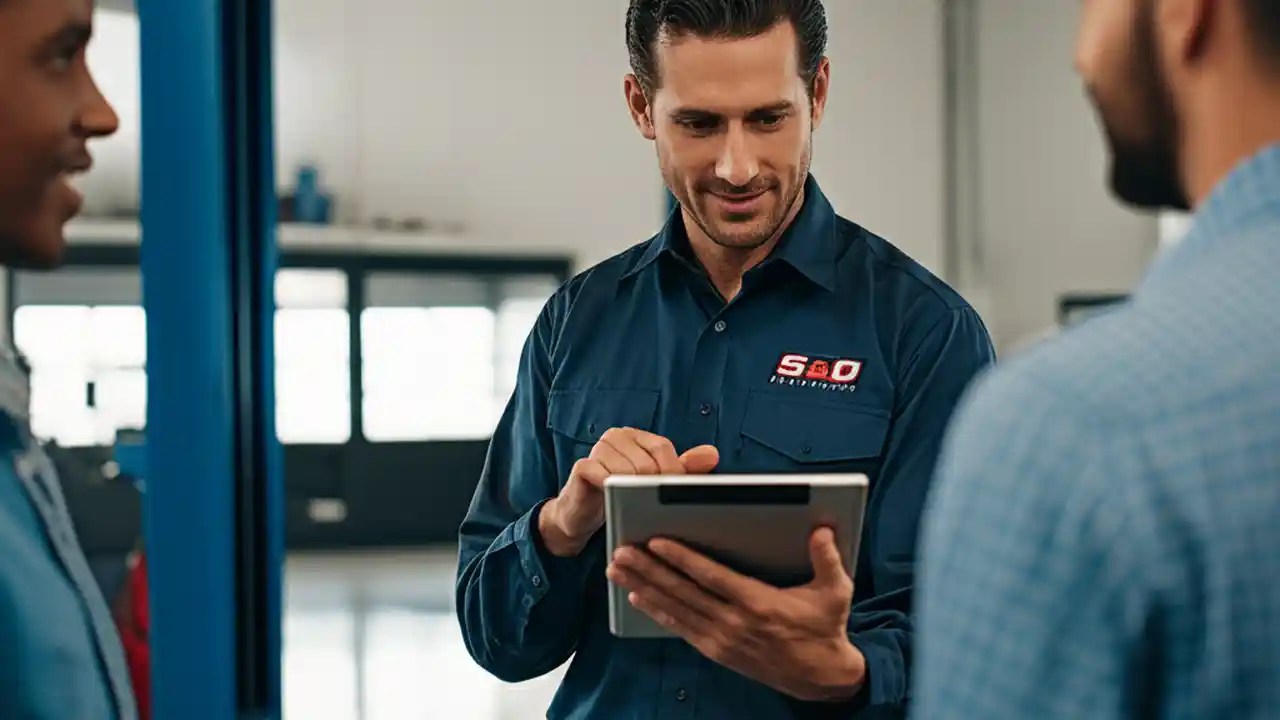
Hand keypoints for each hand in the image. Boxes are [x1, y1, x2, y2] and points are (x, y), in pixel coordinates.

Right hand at [539, 428, 718, 556]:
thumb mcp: (654, 482)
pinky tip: (614, 501)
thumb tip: (713, 454)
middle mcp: (616, 436)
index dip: (673, 470)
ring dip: (633, 493)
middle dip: (653, 486)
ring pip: (627, 471)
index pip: (662, 446)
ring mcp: (597, 449)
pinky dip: (613, 493)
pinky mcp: (582, 466)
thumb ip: (682, 468)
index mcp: (635, 435)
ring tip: (633, 506)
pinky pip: (605, 478)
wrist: (580, 514)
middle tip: (653, 505)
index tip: (676, 492)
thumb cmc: (619, 495)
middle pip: (646, 460)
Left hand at [607, 527, 864, 702]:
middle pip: (683, 592)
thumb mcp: (835, 592)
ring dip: (644, 588)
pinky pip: (682, 629)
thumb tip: (822, 529)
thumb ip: (827, 559)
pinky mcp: (718, 652)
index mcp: (760, 603)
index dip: (682, 559)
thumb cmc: (826, 628)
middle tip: (621, 552)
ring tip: (618, 571)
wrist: (822, 678)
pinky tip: (637, 598)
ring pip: (676, 609)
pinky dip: (658, 613)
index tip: (657, 542)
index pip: (711, 577)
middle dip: (649, 570)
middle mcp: (736, 622)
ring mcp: (723, 640)